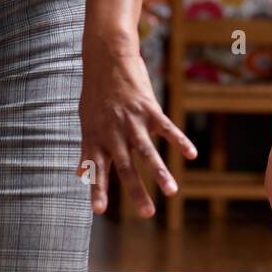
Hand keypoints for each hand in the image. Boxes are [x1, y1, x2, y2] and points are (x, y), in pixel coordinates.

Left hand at [78, 44, 195, 217]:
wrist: (107, 57)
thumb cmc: (95, 90)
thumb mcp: (86, 120)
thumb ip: (87, 148)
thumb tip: (80, 173)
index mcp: (97, 137)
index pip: (97, 169)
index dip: (97, 190)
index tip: (99, 212)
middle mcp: (114, 133)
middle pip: (127, 167)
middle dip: (137, 191)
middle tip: (147, 214)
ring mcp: (132, 121)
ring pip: (147, 151)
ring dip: (160, 172)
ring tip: (172, 191)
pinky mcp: (148, 108)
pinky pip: (166, 128)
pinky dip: (179, 141)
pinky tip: (192, 154)